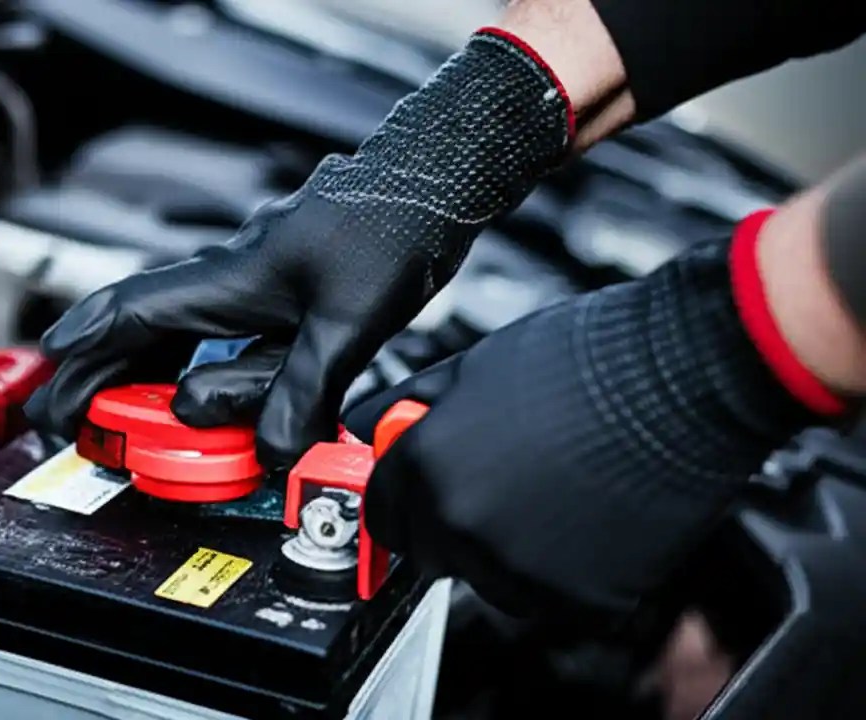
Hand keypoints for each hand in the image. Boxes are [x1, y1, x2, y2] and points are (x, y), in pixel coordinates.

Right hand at [26, 27, 573, 470]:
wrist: (429, 187)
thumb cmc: (388, 232)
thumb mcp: (347, 322)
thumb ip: (304, 388)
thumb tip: (270, 451)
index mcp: (228, 280)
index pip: (131, 317)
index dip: (85, 357)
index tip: (55, 395)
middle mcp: (227, 280)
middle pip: (139, 329)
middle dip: (98, 374)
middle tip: (73, 421)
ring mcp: (248, 284)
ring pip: (172, 332)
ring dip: (141, 372)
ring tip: (120, 416)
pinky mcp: (276, 292)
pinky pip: (214, 335)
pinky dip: (191, 366)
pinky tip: (193, 390)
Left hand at [344, 216, 844, 623]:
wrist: (685, 375)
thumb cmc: (585, 356)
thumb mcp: (470, 367)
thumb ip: (406, 410)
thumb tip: (369, 431)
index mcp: (427, 470)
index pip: (382, 516)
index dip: (403, 500)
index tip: (422, 491)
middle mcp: (466, 528)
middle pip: (433, 553)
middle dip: (452, 522)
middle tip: (503, 480)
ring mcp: (524, 571)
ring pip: (491, 580)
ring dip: (509, 549)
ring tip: (555, 489)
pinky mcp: (583, 600)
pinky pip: (553, 597)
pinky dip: (567, 568)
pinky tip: (590, 513)